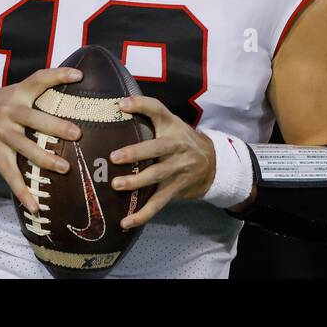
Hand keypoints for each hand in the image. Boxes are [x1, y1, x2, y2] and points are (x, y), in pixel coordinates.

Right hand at [0, 68, 82, 213]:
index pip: (38, 80)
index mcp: (17, 95)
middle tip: (77, 134)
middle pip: (35, 118)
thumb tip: (66, 103)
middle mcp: (9, 112)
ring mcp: (0, 133)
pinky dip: (23, 191)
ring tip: (64, 168)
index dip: (58, 75)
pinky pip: (10, 174)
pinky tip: (35, 205)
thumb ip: (32, 98)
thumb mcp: (10, 95)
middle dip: (56, 126)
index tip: (79, 75)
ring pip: (25, 147)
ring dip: (45, 159)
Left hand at [108, 95, 216, 229]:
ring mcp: (177, 169)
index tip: (121, 104)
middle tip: (114, 157)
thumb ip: (148, 114)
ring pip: (156, 176)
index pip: (157, 110)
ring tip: (117, 185)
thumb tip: (116, 104)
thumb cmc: (181, 139)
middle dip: (136, 153)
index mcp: (172, 126)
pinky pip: (158, 202)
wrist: (213, 163)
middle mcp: (176, 146)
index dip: (140, 105)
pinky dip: (142, 214)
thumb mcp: (170, 122)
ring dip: (136, 182)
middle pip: (157, 148)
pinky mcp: (175, 189)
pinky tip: (125, 222)